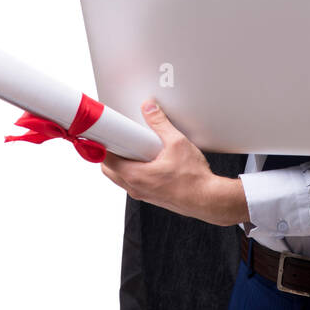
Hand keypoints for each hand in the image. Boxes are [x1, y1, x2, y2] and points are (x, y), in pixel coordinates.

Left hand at [99, 99, 246, 226]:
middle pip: (109, 169)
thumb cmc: (194, 179)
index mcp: (136, 175)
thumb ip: (160, 124)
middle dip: (110, 152)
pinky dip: (133, 170)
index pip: (105, 159)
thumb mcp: (177, 143)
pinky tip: (148, 160)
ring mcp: (142, 194)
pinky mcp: (150, 196)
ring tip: (135, 148)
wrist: (208, 199)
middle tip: (118, 137)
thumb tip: (150, 109)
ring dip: (121, 162)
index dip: (101, 144)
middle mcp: (135, 187)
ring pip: (120, 177)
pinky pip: (133, 182)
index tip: (102, 134)